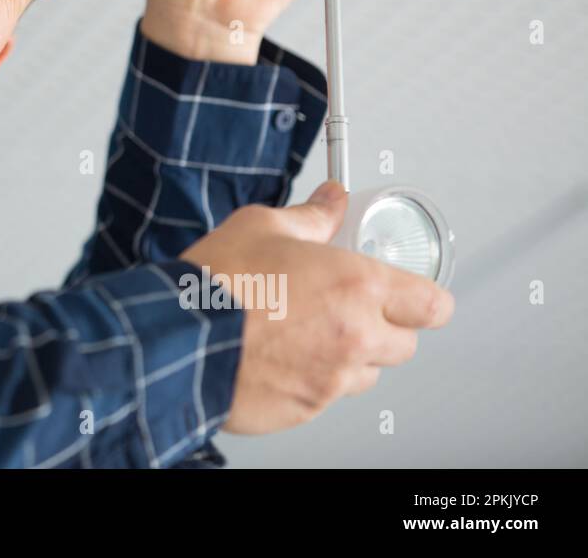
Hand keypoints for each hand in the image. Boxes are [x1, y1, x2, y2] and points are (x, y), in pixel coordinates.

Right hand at [180, 180, 454, 434]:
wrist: (177, 336)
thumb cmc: (217, 282)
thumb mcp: (262, 226)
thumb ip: (310, 217)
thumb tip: (332, 200)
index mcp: (357, 286)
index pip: (432, 305)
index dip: (425, 300)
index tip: (415, 297)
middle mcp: (355, 336)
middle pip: (404, 345)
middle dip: (382, 328)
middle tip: (346, 310)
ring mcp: (332, 379)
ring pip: (366, 374)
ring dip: (348, 357)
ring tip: (304, 335)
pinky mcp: (305, 409)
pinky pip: (325, 396)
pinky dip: (310, 380)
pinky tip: (277, 356)